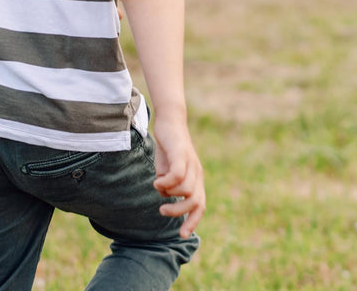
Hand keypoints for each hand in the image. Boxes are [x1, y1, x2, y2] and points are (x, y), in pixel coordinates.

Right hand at [152, 116, 204, 238]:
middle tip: (162, 210)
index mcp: (195, 179)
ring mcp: (190, 163)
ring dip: (169, 194)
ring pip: (186, 190)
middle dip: (179, 212)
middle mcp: (196, 173)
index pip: (200, 206)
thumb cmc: (168, 147)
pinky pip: (178, 175)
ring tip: (157, 186)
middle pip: (195, 202)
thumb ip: (169, 184)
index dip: (192, 222)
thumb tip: (164, 196)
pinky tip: (157, 180)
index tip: (181, 235)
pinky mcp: (181, 154)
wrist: (170, 121)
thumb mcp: (168, 170)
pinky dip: (166, 182)